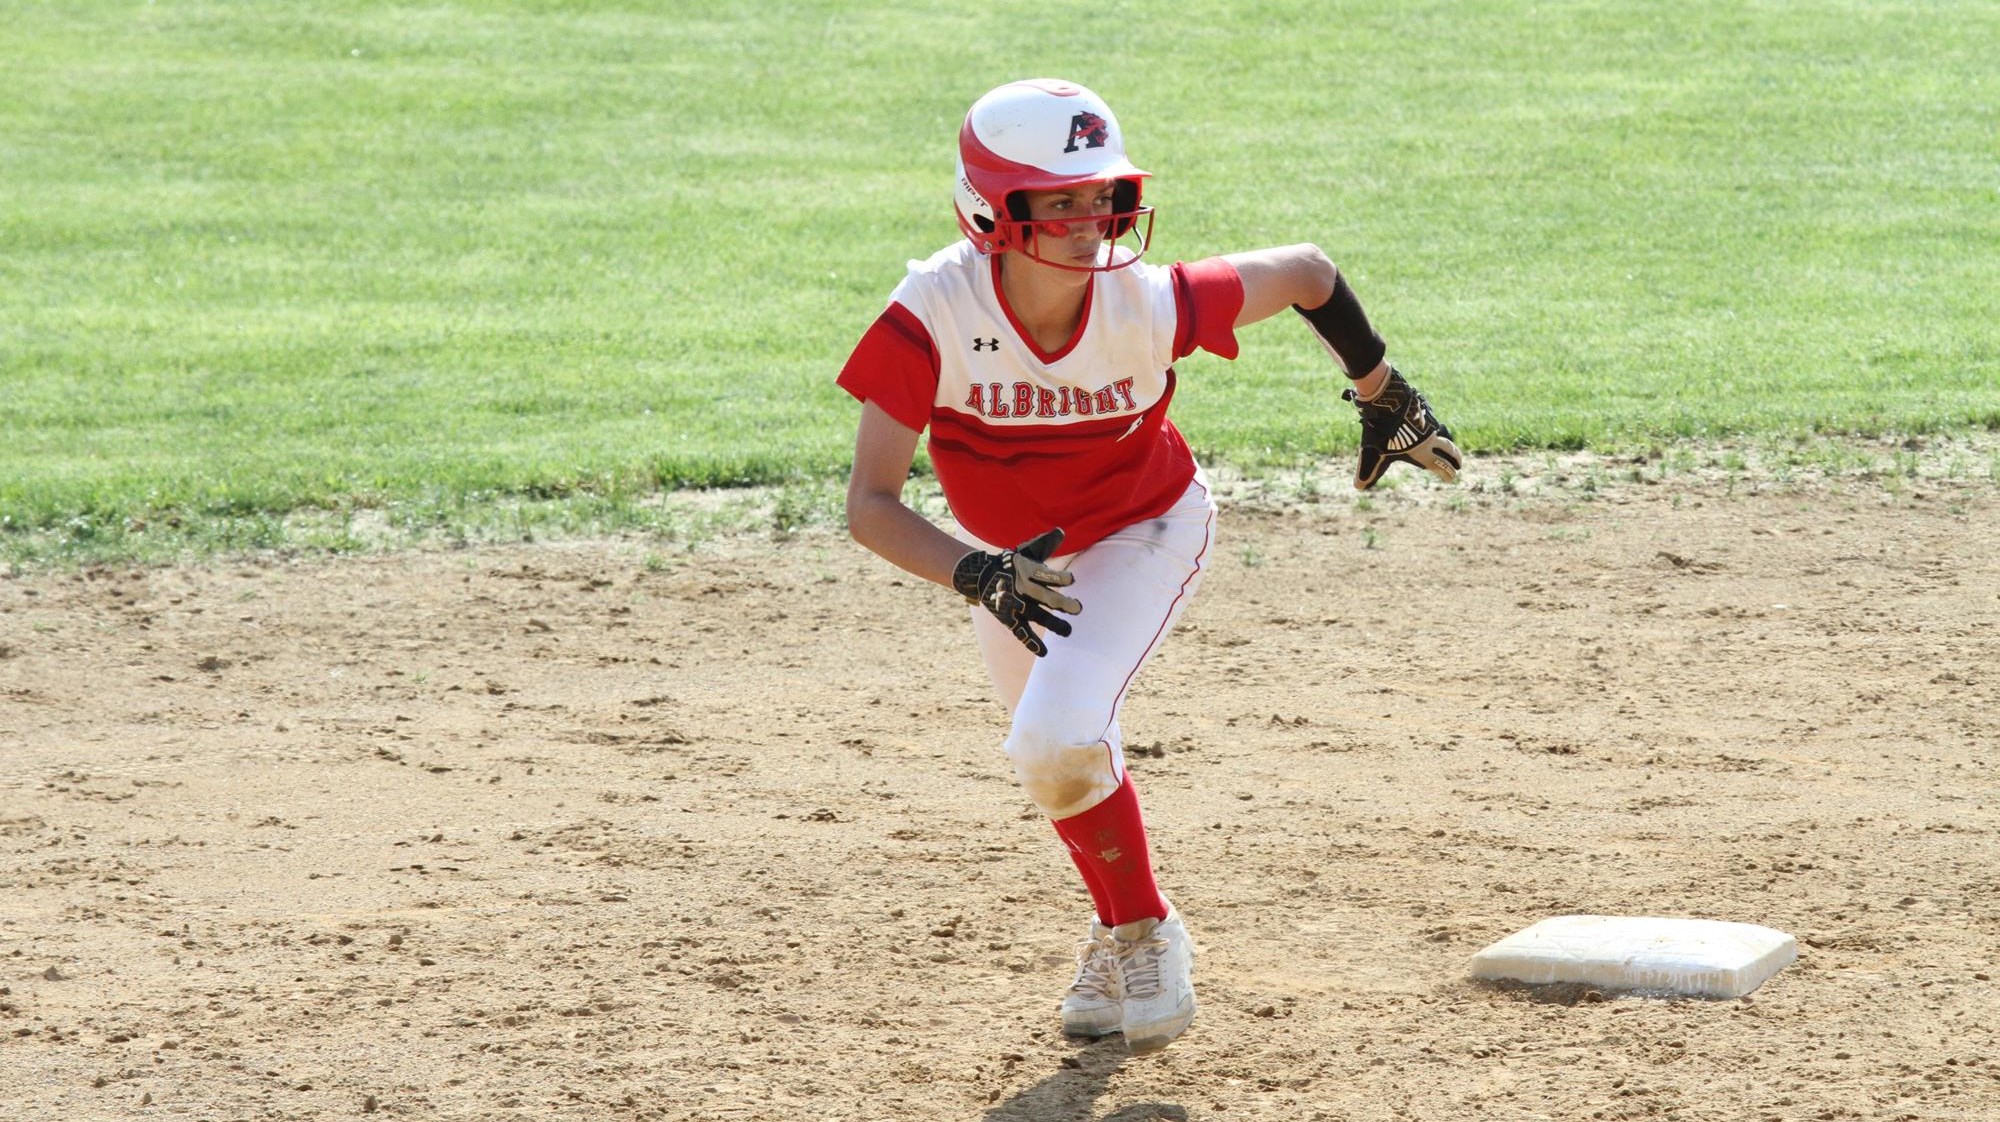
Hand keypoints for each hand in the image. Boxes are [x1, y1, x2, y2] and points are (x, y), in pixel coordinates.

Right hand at [952, 528, 1080, 656]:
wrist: (980, 576)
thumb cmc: (1010, 563)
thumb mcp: (1025, 551)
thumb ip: (1044, 543)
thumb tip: (1062, 531)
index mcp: (1028, 571)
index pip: (1045, 574)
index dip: (1058, 577)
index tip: (1071, 580)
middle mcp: (1023, 589)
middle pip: (1045, 596)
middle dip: (1062, 602)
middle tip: (1078, 608)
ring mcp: (1016, 605)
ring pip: (1037, 615)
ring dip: (1053, 624)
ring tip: (1068, 631)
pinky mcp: (1009, 619)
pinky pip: (1021, 632)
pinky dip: (1031, 643)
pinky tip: (1044, 653)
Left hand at [1343, 367, 1461, 488]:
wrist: (1387, 401)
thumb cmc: (1380, 431)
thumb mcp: (1372, 453)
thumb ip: (1368, 471)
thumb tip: (1358, 487)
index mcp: (1421, 452)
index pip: (1439, 466)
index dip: (1447, 473)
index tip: (1452, 479)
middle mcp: (1428, 439)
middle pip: (1448, 450)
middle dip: (1455, 458)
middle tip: (1459, 465)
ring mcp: (1428, 424)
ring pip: (1442, 436)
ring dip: (1447, 444)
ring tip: (1447, 448)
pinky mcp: (1424, 411)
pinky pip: (1432, 423)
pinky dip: (1434, 430)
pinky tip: (1429, 430)